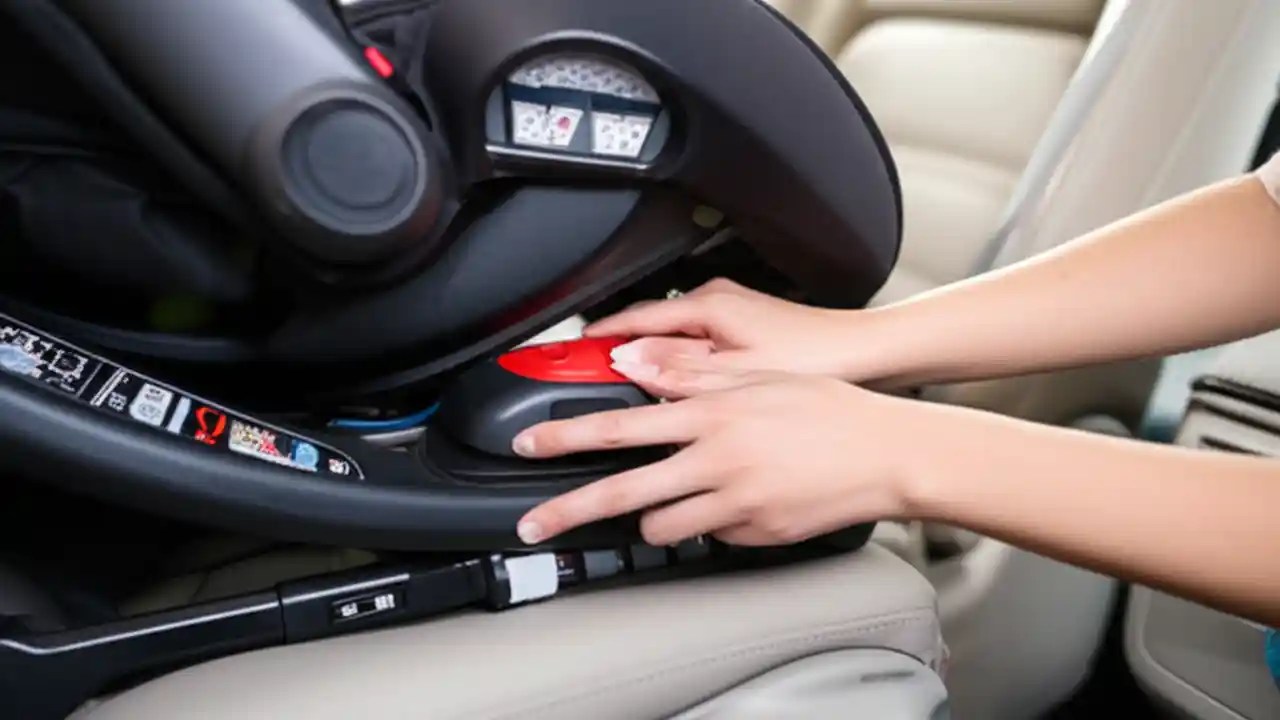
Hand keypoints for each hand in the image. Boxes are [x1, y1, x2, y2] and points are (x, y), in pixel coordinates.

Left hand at [512, 370, 929, 547]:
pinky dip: (711, 521)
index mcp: (711, 414)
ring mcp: (736, 505)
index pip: (620, 427)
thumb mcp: (756, 377)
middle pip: (623, 492)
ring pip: (663, 526)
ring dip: (653, 517)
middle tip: (535, 523)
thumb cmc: (829, 407)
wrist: (888, 454)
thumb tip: (634, 364)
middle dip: (569, 510)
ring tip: (670, 497)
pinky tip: (738, 498)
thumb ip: (690, 373)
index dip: (566, 436)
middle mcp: (716, 462)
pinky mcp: (756, 534)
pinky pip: (712, 536)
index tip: (530, 445)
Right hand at [585, 279, 866, 387]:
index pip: (633, 316)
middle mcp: (717, 302)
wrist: (867, 355)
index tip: (567, 355)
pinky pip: (695, 343)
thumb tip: (628, 363)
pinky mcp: (746, 330)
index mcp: (708, 305)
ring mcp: (732, 314)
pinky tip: (677, 388)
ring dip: (649, 357)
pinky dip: (679, 362)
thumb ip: (678, 370)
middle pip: (648, 324)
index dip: (596, 338)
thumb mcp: (737, 373)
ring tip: (624, 384)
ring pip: (673, 335)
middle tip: (584, 372)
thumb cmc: (814, 357)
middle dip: (617, 348)